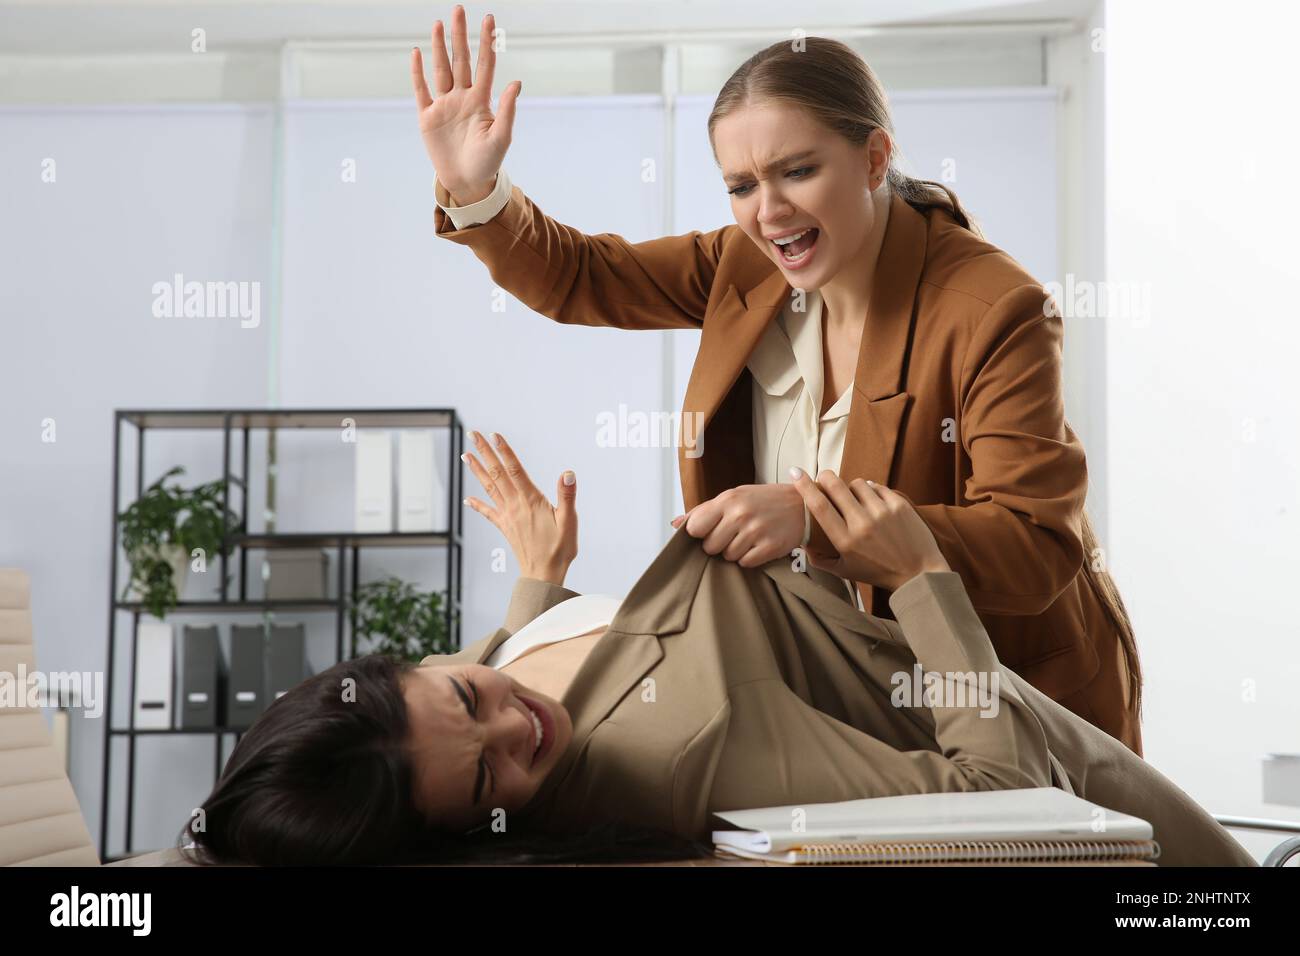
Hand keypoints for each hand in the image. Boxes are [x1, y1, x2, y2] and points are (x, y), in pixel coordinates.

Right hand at [411, 6, 519, 201]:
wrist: (467, 183)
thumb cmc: (488, 162)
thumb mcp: (501, 136)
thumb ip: (507, 109)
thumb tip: (516, 82)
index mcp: (481, 100)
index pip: (484, 64)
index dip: (486, 42)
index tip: (489, 19)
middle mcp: (462, 97)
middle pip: (460, 60)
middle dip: (460, 35)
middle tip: (459, 9)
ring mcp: (444, 105)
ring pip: (441, 70)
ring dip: (440, 47)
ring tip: (438, 24)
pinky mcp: (427, 117)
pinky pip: (421, 90)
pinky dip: (418, 72)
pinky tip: (417, 52)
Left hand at [462, 430, 576, 585]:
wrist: (543, 575)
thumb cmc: (559, 549)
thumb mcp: (569, 521)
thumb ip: (567, 496)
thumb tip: (568, 473)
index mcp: (531, 501)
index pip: (515, 470)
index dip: (505, 451)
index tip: (495, 435)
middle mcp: (515, 505)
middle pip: (497, 474)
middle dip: (485, 453)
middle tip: (473, 434)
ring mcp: (508, 516)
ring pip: (489, 488)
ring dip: (477, 470)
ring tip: (465, 455)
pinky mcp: (505, 527)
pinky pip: (488, 513)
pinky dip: (477, 504)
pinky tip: (467, 499)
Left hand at [669, 483, 804, 567]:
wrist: (802, 505)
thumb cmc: (762, 501)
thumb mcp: (733, 496)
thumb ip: (703, 510)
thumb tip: (675, 524)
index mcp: (728, 499)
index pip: (695, 527)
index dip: (701, 533)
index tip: (710, 531)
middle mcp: (740, 514)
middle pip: (710, 547)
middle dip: (718, 545)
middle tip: (733, 535)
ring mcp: (756, 531)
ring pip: (728, 557)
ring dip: (736, 552)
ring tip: (749, 538)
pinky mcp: (770, 547)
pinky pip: (746, 563)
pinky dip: (750, 558)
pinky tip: (758, 546)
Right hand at [790, 467, 950, 591]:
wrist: (918, 573)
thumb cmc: (877, 572)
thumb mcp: (844, 571)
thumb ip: (820, 560)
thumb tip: (802, 542)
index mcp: (845, 541)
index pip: (819, 506)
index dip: (804, 486)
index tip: (795, 473)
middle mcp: (862, 524)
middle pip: (835, 486)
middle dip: (825, 476)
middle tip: (824, 478)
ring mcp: (882, 512)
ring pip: (857, 483)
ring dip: (851, 487)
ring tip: (855, 499)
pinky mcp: (899, 505)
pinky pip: (877, 487)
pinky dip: (871, 490)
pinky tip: (873, 502)